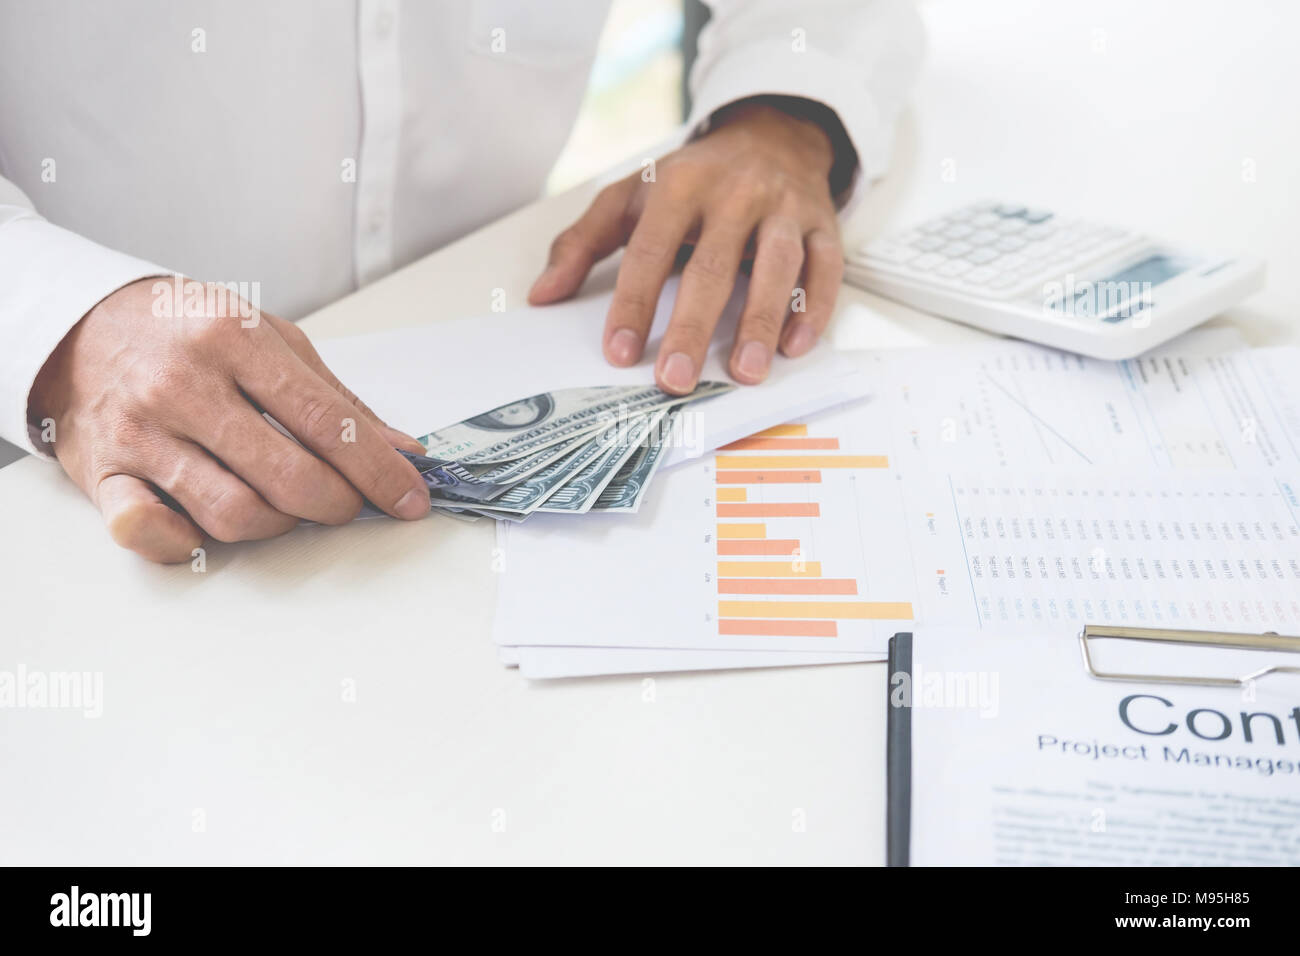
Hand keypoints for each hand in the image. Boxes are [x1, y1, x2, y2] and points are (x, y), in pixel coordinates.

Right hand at [29, 278, 430, 563]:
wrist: (79, 326)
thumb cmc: (188, 333)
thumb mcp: (269, 338)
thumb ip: (336, 399)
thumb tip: (402, 451)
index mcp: (234, 340)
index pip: (328, 422)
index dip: (379, 471)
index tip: (410, 499)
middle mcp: (184, 385)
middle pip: (289, 478)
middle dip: (336, 505)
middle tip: (345, 503)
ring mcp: (140, 432)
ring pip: (234, 515)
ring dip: (278, 525)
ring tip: (284, 504)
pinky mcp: (104, 473)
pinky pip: (150, 532)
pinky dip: (189, 543)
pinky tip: (210, 524)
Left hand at [530, 98, 844, 393]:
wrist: (771, 134)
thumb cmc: (693, 179)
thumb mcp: (631, 197)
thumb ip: (583, 243)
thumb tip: (542, 295)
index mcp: (679, 184)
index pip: (651, 251)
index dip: (634, 304)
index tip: (619, 354)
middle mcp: (735, 193)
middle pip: (712, 266)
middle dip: (693, 327)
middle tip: (675, 379)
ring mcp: (784, 208)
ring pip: (777, 268)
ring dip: (762, 323)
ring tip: (745, 374)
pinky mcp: (823, 224)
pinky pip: (825, 269)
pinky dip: (813, 309)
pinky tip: (794, 347)